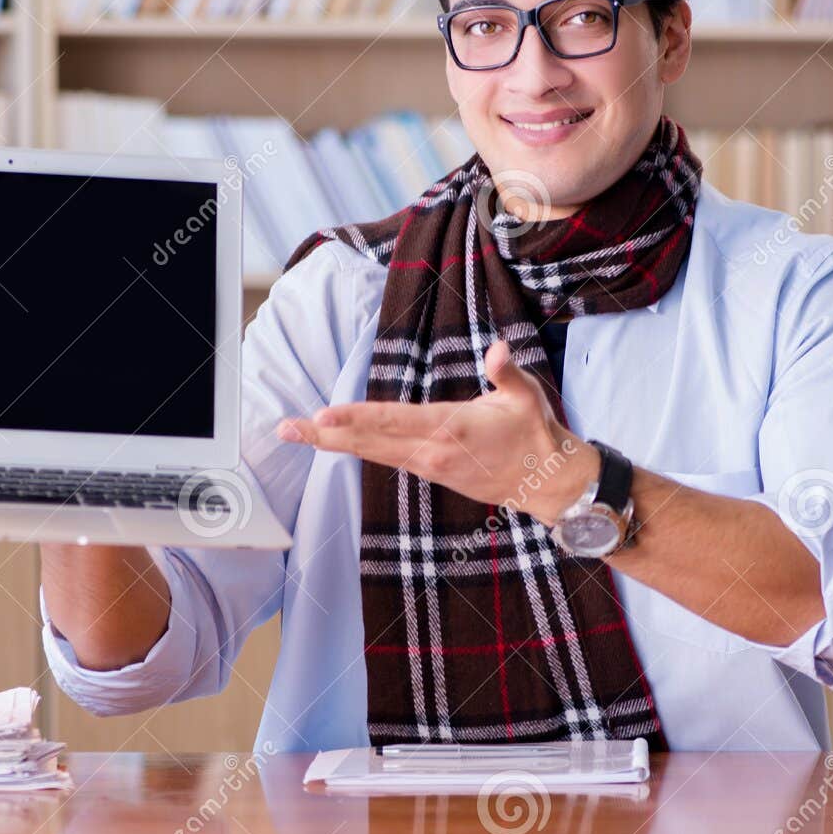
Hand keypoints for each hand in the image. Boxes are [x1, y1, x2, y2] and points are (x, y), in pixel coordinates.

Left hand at [275, 339, 599, 526]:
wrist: (546, 483)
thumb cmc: (535, 434)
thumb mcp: (526, 398)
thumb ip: (507, 372)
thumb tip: (498, 350)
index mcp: (450, 427)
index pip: (393, 420)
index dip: (356, 417)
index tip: (324, 414)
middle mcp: (431, 451)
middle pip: (369, 442)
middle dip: (325, 435)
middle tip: (287, 428)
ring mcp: (427, 464)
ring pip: (371, 452)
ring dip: (331, 443)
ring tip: (295, 432)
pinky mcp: (429, 471)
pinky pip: (383, 458)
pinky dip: (354, 448)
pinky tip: (331, 441)